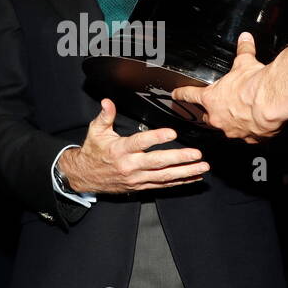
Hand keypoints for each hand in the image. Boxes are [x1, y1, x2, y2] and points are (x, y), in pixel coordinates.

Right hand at [61, 99, 208, 194]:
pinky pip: (163, 185)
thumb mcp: (96, 131)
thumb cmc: (94, 152)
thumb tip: (108, 102)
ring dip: (186, 172)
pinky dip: (180, 182)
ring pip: (165, 176)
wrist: (86, 177)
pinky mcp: (141, 186)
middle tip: (196, 154)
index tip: (172, 133)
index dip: (157, 138)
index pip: (141, 143)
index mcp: (120, 150)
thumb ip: (105, 116)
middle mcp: (131, 165)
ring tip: (202, 167)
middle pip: (158, 162)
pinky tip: (193, 178)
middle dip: (180, 159)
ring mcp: (138, 178)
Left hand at [171, 32, 283, 140]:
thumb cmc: (254, 85)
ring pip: (227, 128)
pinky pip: (248, 136)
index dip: (182, 94)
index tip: (176, 94)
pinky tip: (259, 123)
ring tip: (244, 113)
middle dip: (211, 113)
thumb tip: (245, 40)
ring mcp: (232, 130)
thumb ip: (243, 51)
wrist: (270, 101)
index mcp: (212, 99)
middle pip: (208, 117)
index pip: (190, 95)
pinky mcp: (249, 138)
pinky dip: (252, 130)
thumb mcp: (245, 63)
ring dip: (233, 121)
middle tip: (220, 106)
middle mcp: (218, 117)